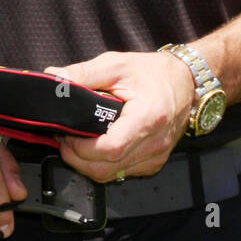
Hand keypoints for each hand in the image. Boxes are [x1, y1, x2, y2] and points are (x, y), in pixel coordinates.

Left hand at [43, 50, 195, 182]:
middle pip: (106, 169)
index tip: (66, 133)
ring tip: (77, 141)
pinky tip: (96, 147)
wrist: (187, 81)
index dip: (80, 147)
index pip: (109, 149)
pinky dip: (104, 165)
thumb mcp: (117, 65)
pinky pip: (122, 173)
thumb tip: (54, 78)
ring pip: (111, 175)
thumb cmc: (154, 72)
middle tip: (64, 138)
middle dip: (77, 158)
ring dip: (87, 164)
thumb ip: (83, 73)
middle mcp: (155, 143)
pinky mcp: (154, 163)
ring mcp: (156, 157)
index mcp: (148, 118)